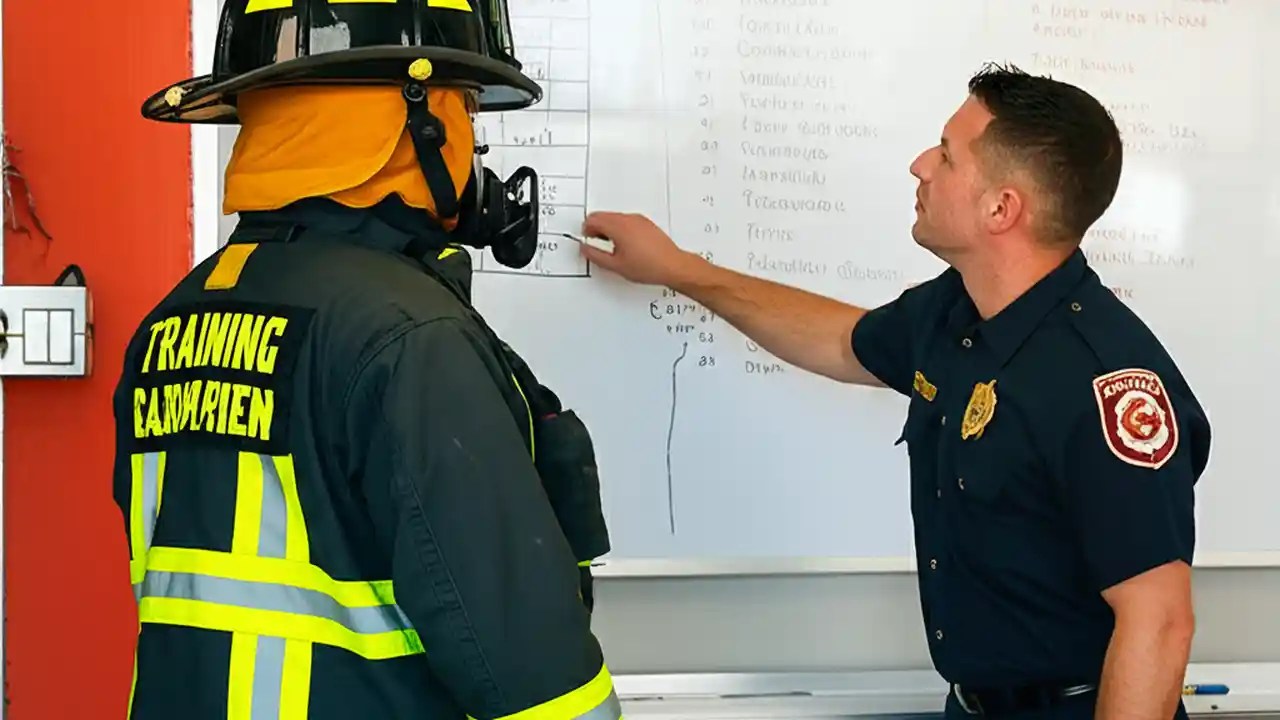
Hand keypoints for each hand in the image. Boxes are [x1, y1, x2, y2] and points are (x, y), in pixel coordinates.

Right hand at [579, 211, 703, 286]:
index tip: (586, 239)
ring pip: (615, 218)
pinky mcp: (646, 224)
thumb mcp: (616, 265)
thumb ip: (595, 255)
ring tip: (611, 247)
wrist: (672, 266)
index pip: (593, 219)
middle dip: (596, 228)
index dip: (586, 229)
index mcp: (618, 227)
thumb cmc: (648, 266)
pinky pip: (627, 221)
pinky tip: (625, 245)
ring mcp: (639, 220)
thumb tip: (585, 248)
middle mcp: (629, 219)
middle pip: (603, 216)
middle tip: (595, 243)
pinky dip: (620, 228)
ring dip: (608, 228)